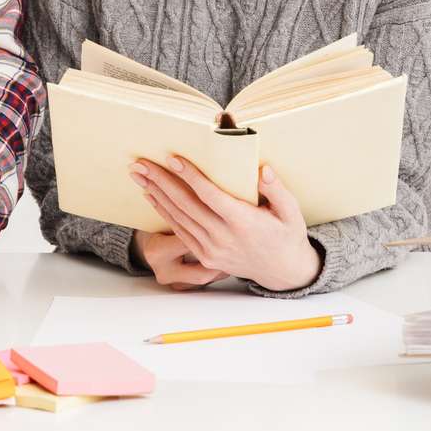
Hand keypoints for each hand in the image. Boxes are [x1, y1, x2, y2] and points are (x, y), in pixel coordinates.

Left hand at [131, 158, 322, 291]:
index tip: (172, 158)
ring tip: (138, 174)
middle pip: (186, 205)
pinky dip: (163, 212)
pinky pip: (179, 231)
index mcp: (245, 223)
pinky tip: (151, 195)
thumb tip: (263, 169)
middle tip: (141, 162)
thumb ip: (277, 190)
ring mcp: (212, 249)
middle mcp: (224, 238)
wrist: (283, 271)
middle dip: (161, 181)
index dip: (190, 177)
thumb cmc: (287, 235)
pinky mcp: (205, 256)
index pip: (210, 196)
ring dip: (156, 194)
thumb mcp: (291, 212)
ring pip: (178, 217)